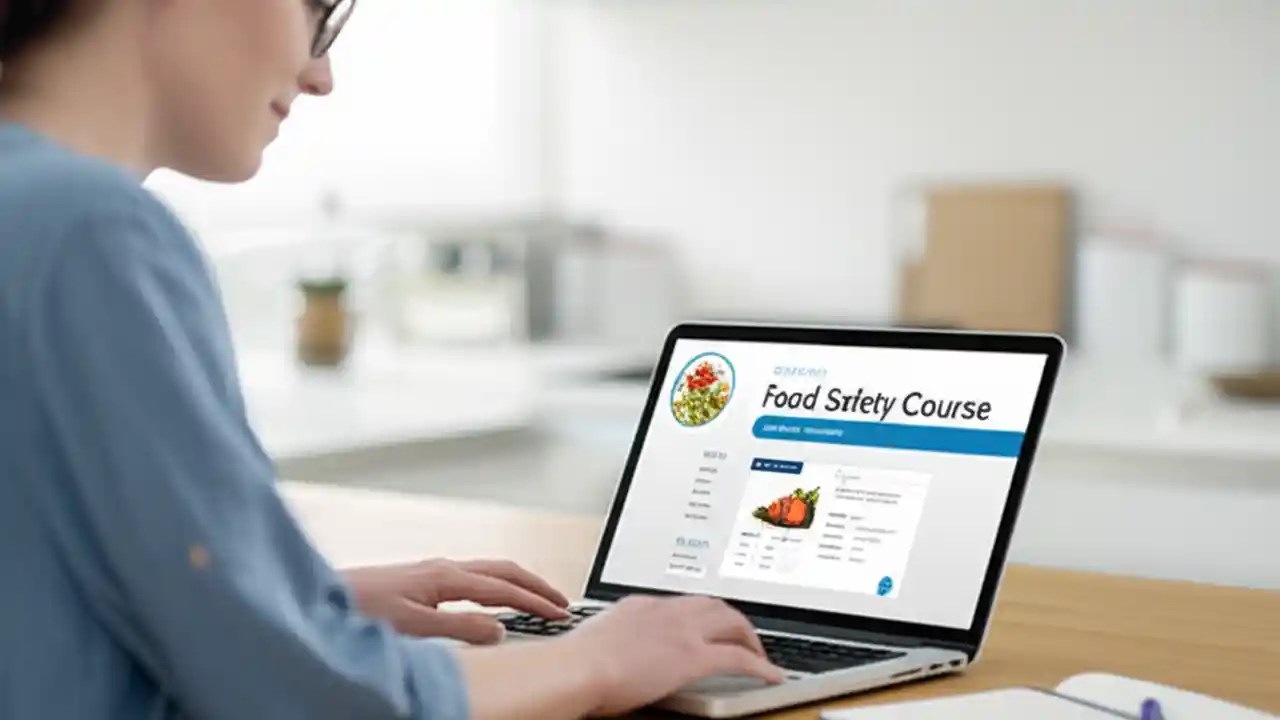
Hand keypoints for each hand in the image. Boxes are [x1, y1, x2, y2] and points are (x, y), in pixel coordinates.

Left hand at [342, 558, 569, 643]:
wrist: (321, 602)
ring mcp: (431, 572)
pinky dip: (495, 588)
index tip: (561, 614)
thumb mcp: (415, 627)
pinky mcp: (421, 580)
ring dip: (517, 584)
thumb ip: (460, 629)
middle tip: (562, 603)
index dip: (536, 601)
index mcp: (446, 577)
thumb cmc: (359, 610)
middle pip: (503, 570)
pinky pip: (472, 579)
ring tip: (537, 600)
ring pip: (488, 572)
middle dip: (535, 585)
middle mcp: (442, 568)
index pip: (505, 588)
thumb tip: (500, 630)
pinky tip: (492, 602)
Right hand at [559, 595, 784, 715]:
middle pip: (712, 604)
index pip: (681, 603)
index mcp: (641, 604)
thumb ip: (613, 639)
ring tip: (758, 654)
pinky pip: (739, 657)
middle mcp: (666, 610)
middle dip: (732, 618)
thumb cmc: (575, 662)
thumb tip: (610, 652)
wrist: (577, 667)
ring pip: (732, 621)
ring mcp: (682, 630)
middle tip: (742, 636)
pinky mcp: (693, 656)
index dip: (700, 614)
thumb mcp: (596, 639)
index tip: (706, 625)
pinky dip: (760, 665)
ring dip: (749, 636)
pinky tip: (770, 675)